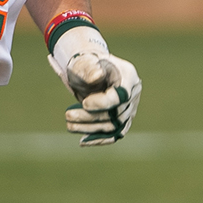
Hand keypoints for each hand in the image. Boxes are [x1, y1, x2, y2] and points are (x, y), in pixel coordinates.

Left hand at [47, 25, 140, 146]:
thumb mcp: (84, 61)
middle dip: (90, 117)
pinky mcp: (124, 120)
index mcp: (128, 75)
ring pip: (114, 126)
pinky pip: (115, 134)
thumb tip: (96, 76)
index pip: (121, 96)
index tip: (85, 103)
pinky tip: (83, 141)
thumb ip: (88, 68)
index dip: (103, 103)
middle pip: (116, 113)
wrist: (90, 72)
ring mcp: (131, 108)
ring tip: (69, 125)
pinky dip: (100, 139)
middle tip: (68, 115)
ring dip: (90, 128)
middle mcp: (134, 93)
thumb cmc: (86, 65)